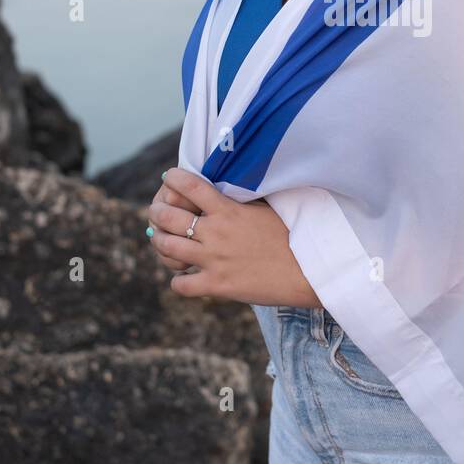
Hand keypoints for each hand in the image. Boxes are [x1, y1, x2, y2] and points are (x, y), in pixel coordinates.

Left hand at [145, 166, 321, 307]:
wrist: (307, 270)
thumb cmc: (292, 234)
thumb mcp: (266, 207)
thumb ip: (242, 199)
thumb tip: (228, 186)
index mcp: (228, 209)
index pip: (189, 185)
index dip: (173, 178)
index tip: (169, 177)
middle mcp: (215, 232)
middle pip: (168, 216)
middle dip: (156, 212)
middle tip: (156, 213)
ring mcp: (213, 260)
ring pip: (167, 248)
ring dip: (160, 243)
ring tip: (163, 241)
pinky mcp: (217, 285)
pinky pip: (181, 285)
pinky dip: (179, 281)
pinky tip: (185, 278)